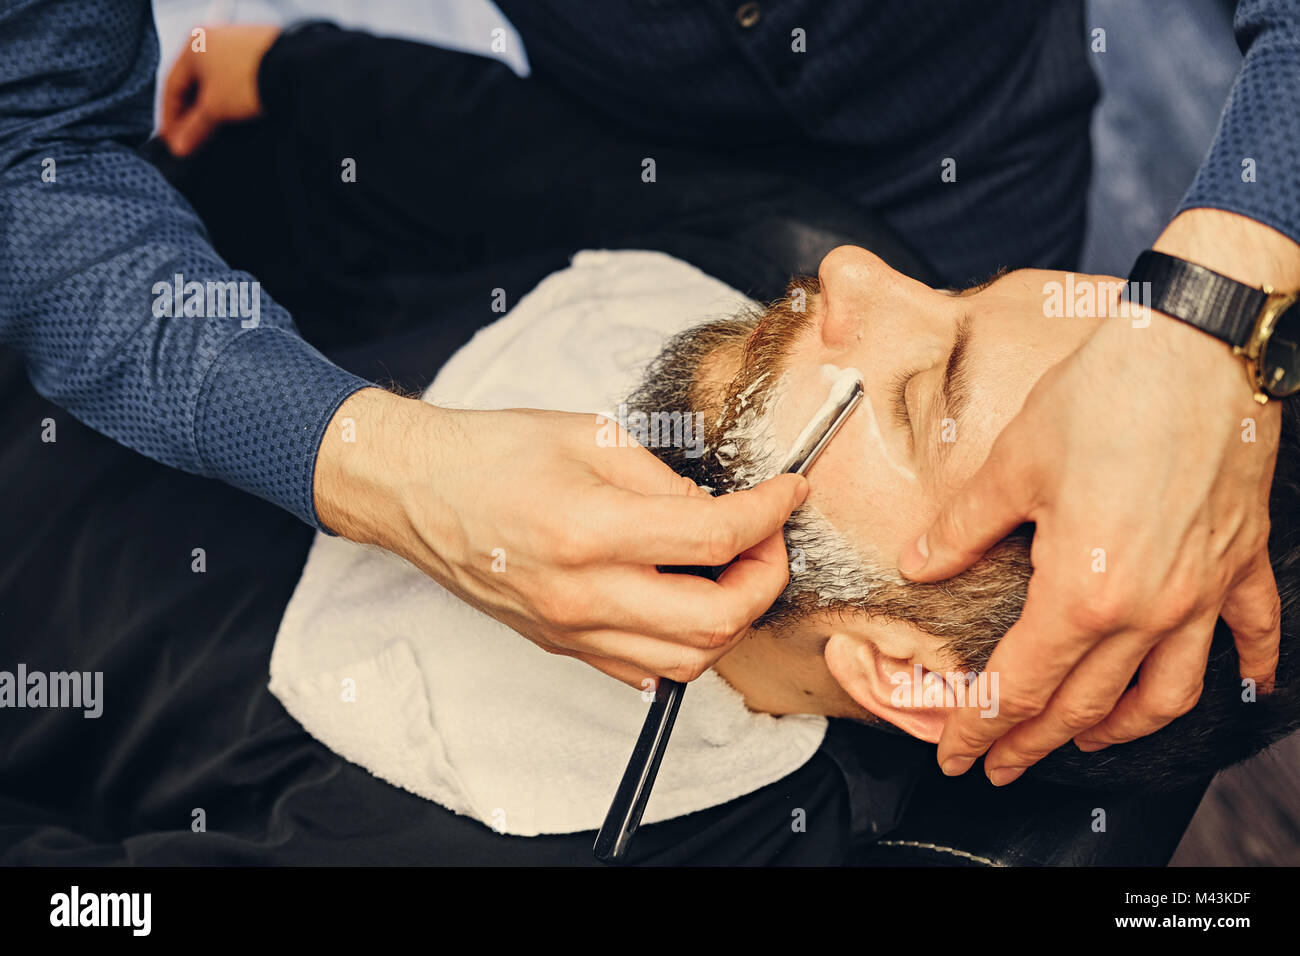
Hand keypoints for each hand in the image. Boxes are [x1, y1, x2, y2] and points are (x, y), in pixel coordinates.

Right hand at [160, 24, 281, 156]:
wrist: (295, 70)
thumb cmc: (250, 80)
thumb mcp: (216, 108)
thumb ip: (194, 129)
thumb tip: (180, 147)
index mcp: (193, 46)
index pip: (171, 87)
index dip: (170, 119)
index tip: (173, 142)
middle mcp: (213, 40)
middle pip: (194, 84)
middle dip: (191, 115)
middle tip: (191, 140)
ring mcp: (237, 45)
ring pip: (215, 83)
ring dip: (212, 109)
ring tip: (212, 133)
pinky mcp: (260, 55)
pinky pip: (236, 82)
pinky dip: (231, 100)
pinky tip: (235, 118)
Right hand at [313, 388, 808, 686]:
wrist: (418, 491)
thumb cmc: (492, 454)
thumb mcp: (590, 438)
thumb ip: (665, 482)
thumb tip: (720, 514)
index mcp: (589, 528)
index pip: (714, 538)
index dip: (770, 514)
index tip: (789, 494)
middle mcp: (581, 594)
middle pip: (715, 619)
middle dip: (765, 579)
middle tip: (767, 540)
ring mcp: (570, 630)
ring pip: (688, 661)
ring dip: (731, 619)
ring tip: (732, 571)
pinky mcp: (561, 646)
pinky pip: (645, 671)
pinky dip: (684, 645)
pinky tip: (685, 602)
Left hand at [899, 209, 1297, 785]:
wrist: (1198, 345)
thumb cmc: (1103, 397)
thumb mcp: (1012, 464)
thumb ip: (964, 528)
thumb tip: (919, 563)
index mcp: (1083, 591)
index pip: (1021, 682)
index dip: (980, 724)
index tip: (956, 752)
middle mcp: (1149, 607)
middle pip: (1087, 703)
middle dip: (1034, 742)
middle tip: (1000, 766)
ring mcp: (1203, 589)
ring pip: (1168, 690)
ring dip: (1124, 728)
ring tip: (1088, 741)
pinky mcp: (1240, 560)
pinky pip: (1254, 630)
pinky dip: (1252, 666)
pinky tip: (1247, 685)